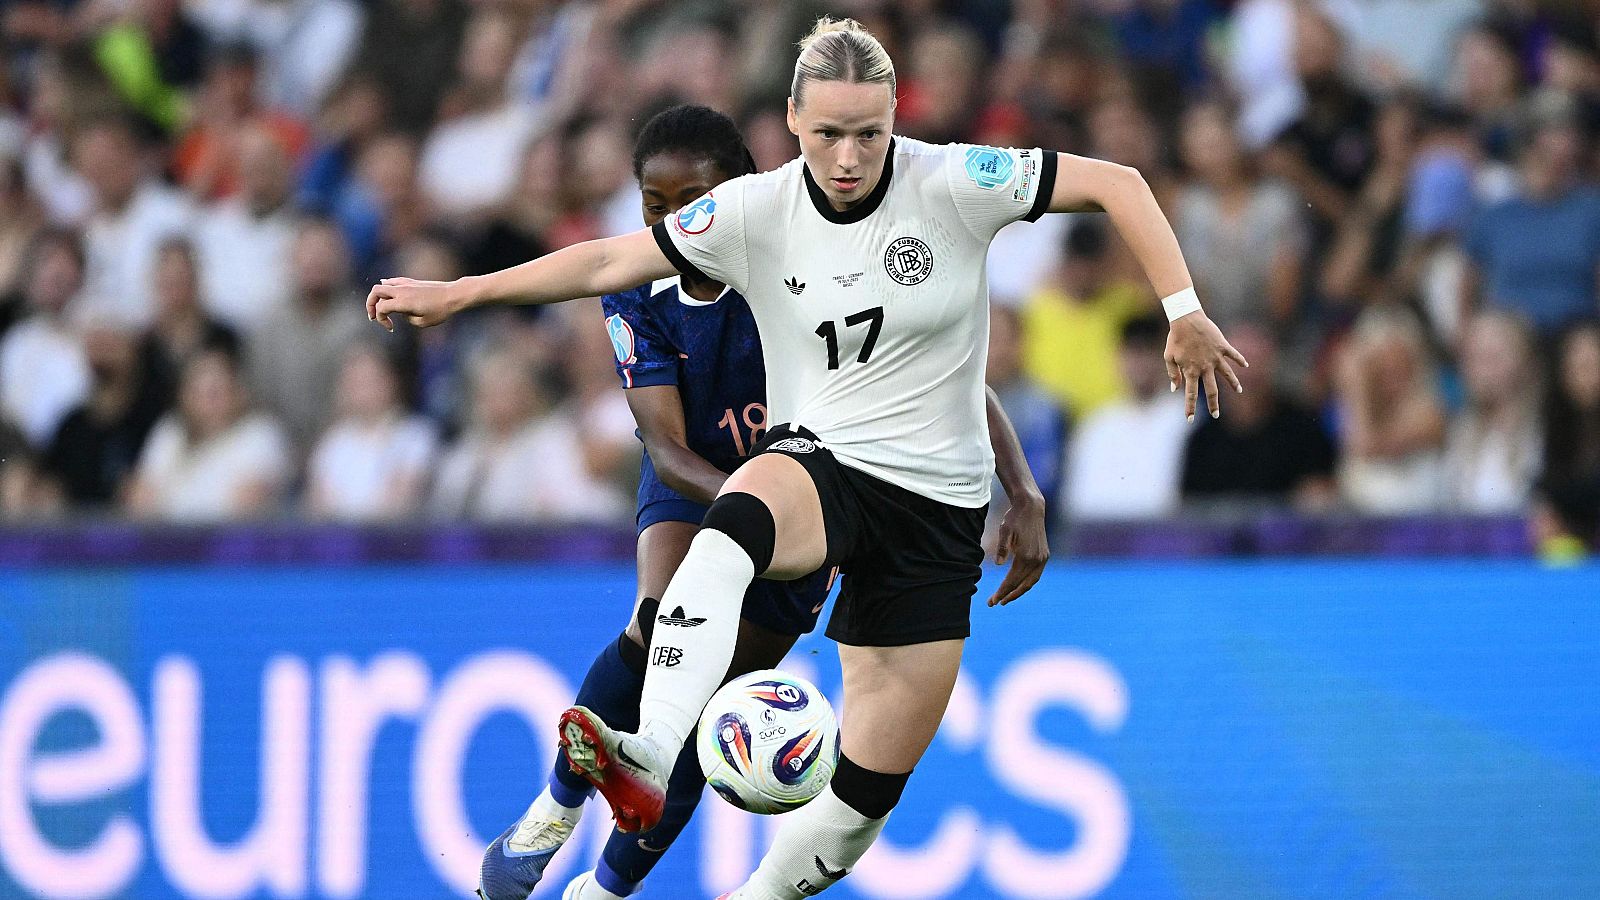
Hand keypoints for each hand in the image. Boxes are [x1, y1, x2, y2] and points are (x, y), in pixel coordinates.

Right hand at [366, 277, 462, 330]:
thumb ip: (408, 318)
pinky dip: (387, 289)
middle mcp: (402, 290)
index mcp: (403, 301)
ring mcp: (406, 283)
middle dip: (370, 304)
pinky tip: (390, 297)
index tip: (391, 328)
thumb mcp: (423, 322)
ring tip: (380, 307)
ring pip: (382, 285)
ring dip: (378, 296)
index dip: (381, 319)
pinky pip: (392, 282)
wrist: (453, 295)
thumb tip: (402, 313)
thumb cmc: (441, 310)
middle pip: (375, 291)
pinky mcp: (411, 281)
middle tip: (373, 316)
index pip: (381, 308)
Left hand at [987, 492, 1047, 606]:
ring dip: (1018, 592)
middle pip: (1022, 585)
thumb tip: (997, 565)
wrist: (1031, 508)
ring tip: (1006, 598)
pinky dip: (1026, 583)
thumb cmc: (1014, 519)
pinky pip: (1036, 575)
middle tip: (995, 603)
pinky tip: (1018, 585)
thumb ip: (1001, 549)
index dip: (1002, 592)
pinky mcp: (1045, 555)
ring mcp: (1043, 558)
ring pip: (1031, 582)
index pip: (1012, 581)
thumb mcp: (1004, 531)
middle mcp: (1037, 560)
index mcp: (1026, 556)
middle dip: (1008, 596)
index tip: (992, 601)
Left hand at [1164, 311, 1247, 420]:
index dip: (1190, 408)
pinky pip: (1233, 355)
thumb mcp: (1169, 357)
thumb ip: (1172, 373)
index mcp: (1191, 371)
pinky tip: (1246, 365)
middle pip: (1212, 390)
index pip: (1190, 394)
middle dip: (1213, 404)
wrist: (1186, 319)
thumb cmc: (1175, 338)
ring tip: (1239, 391)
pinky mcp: (1222, 346)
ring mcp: (1216, 357)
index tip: (1190, 419)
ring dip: (1234, 383)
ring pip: (1228, 374)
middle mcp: (1205, 367)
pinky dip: (1240, 360)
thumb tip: (1175, 389)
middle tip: (1216, 415)